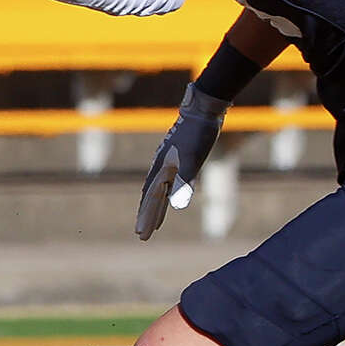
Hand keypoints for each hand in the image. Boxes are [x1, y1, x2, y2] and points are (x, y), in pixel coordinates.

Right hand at [135, 85, 228, 239]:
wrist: (203, 109)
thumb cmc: (198, 134)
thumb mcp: (193, 159)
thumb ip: (184, 182)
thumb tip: (175, 206)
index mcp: (161, 170)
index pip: (151, 200)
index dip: (146, 218)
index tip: (141, 235)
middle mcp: (161, 168)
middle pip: (150, 197)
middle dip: (146, 217)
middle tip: (141, 236)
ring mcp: (168, 163)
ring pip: (157, 191)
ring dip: (154, 208)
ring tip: (153, 224)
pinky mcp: (178, 159)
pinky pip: (167, 183)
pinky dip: (165, 195)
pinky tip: (168, 197)